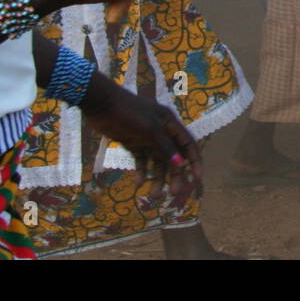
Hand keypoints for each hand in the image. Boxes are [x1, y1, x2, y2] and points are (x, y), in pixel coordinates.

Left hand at [79, 76, 201, 187]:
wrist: (102, 104)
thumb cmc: (129, 112)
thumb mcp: (150, 129)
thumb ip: (165, 147)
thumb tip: (180, 164)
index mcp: (170, 123)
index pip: (187, 144)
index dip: (194, 160)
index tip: (197, 178)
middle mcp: (161, 131)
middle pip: (172, 156)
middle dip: (173, 175)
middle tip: (173, 193)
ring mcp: (146, 138)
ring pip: (156, 161)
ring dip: (156, 178)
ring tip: (152, 195)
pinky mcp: (132, 143)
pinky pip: (140, 160)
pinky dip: (140, 171)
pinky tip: (138, 183)